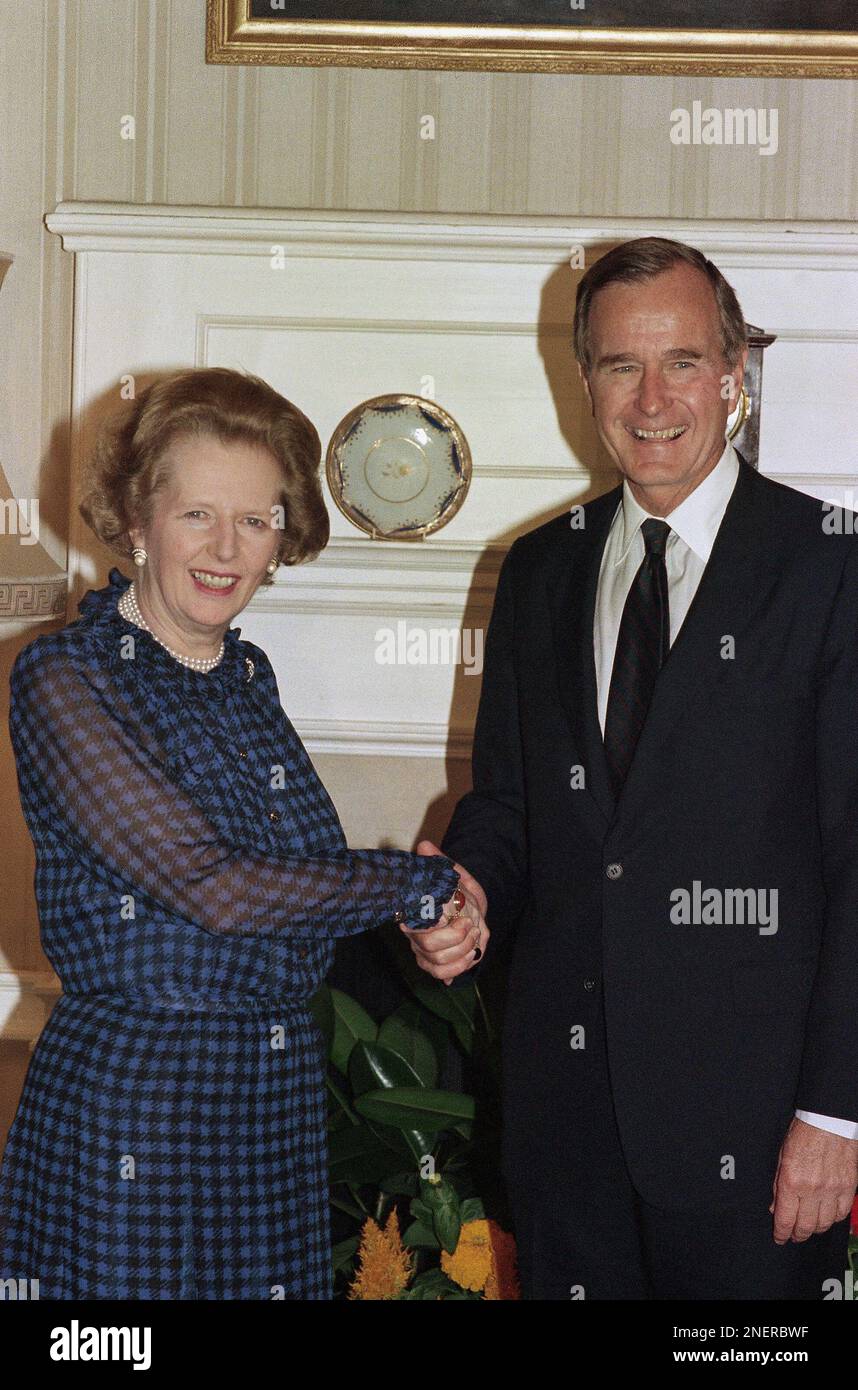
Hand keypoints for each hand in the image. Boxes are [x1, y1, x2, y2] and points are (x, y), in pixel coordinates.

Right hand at [399, 841, 488, 984]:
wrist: (467, 906)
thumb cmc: (456, 890)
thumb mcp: (451, 873)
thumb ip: (438, 862)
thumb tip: (424, 846)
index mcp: (416, 914)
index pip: (415, 927)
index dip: (435, 928)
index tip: (454, 918)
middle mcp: (416, 936)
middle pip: (428, 947)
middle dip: (455, 939)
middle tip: (470, 926)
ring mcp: (424, 952)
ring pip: (436, 963)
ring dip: (461, 952)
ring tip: (474, 937)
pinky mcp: (435, 964)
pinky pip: (442, 974)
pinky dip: (459, 968)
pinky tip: (471, 955)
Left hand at [769, 1116, 857, 1242]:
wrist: (829, 1121)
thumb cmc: (804, 1134)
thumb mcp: (781, 1157)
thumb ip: (777, 1185)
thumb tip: (775, 1207)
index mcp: (791, 1181)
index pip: (785, 1218)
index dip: (781, 1233)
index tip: (780, 1238)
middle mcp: (812, 1189)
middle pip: (805, 1226)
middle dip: (797, 1235)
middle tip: (794, 1235)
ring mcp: (832, 1190)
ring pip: (824, 1224)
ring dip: (815, 1229)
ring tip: (809, 1226)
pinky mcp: (848, 1188)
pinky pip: (841, 1213)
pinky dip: (833, 1219)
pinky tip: (826, 1216)